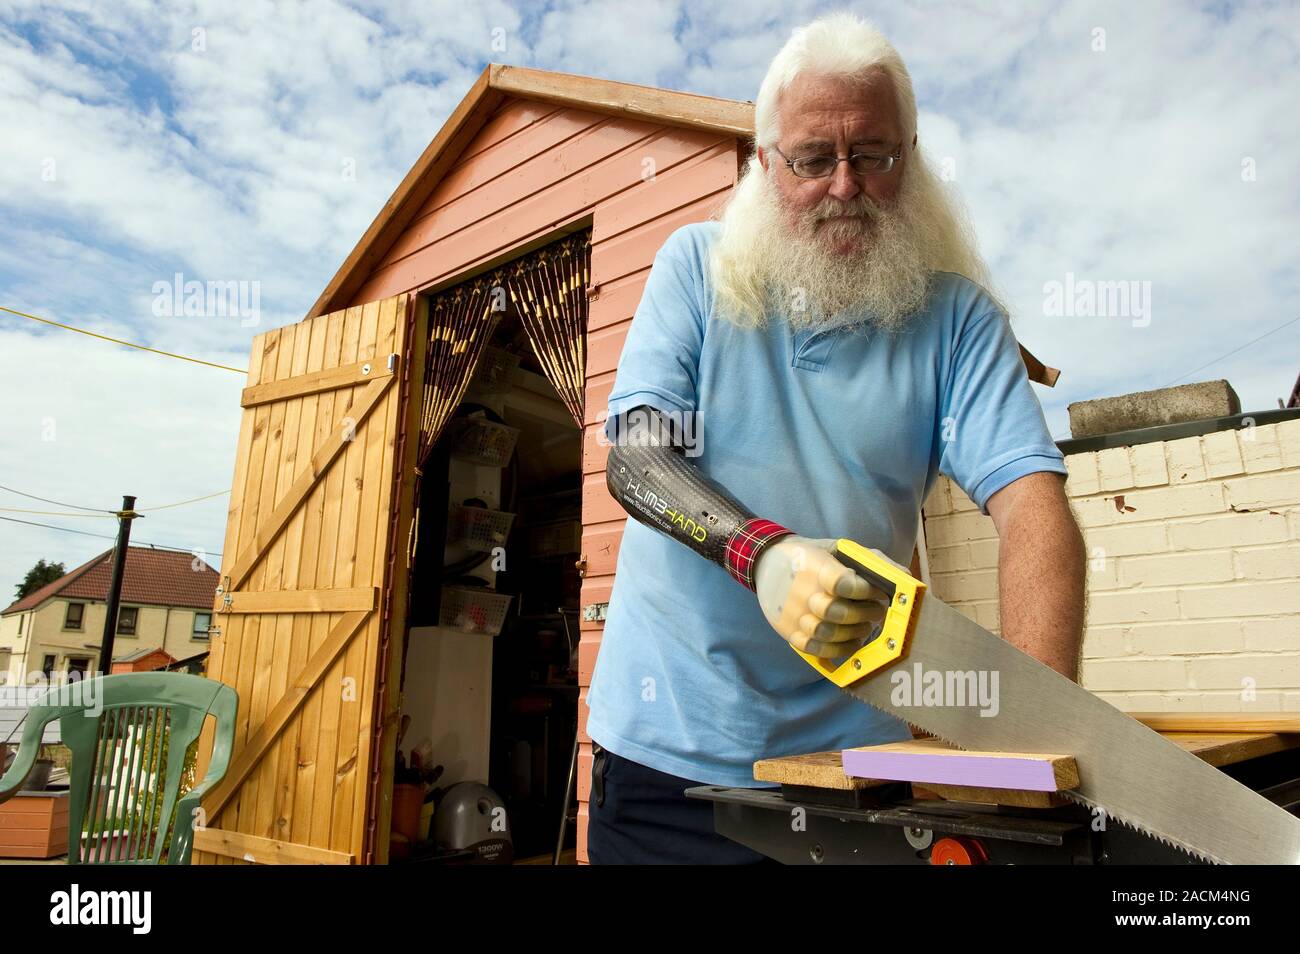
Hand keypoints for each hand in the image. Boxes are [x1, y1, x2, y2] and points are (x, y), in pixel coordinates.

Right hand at [753, 536, 889, 658]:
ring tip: (866, 626)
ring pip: (827, 634)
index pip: (843, 584)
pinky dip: (838, 650)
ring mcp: (793, 615)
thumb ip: (871, 560)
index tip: (877, 591)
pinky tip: (852, 642)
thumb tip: (904, 576)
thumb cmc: (811, 555)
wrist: (766, 561)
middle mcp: (801, 593)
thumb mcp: (837, 548)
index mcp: (814, 567)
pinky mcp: (788, 631)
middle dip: (866, 614)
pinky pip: (815, 649)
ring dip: (855, 633)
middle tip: (878, 610)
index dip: (865, 591)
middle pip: (837, 613)